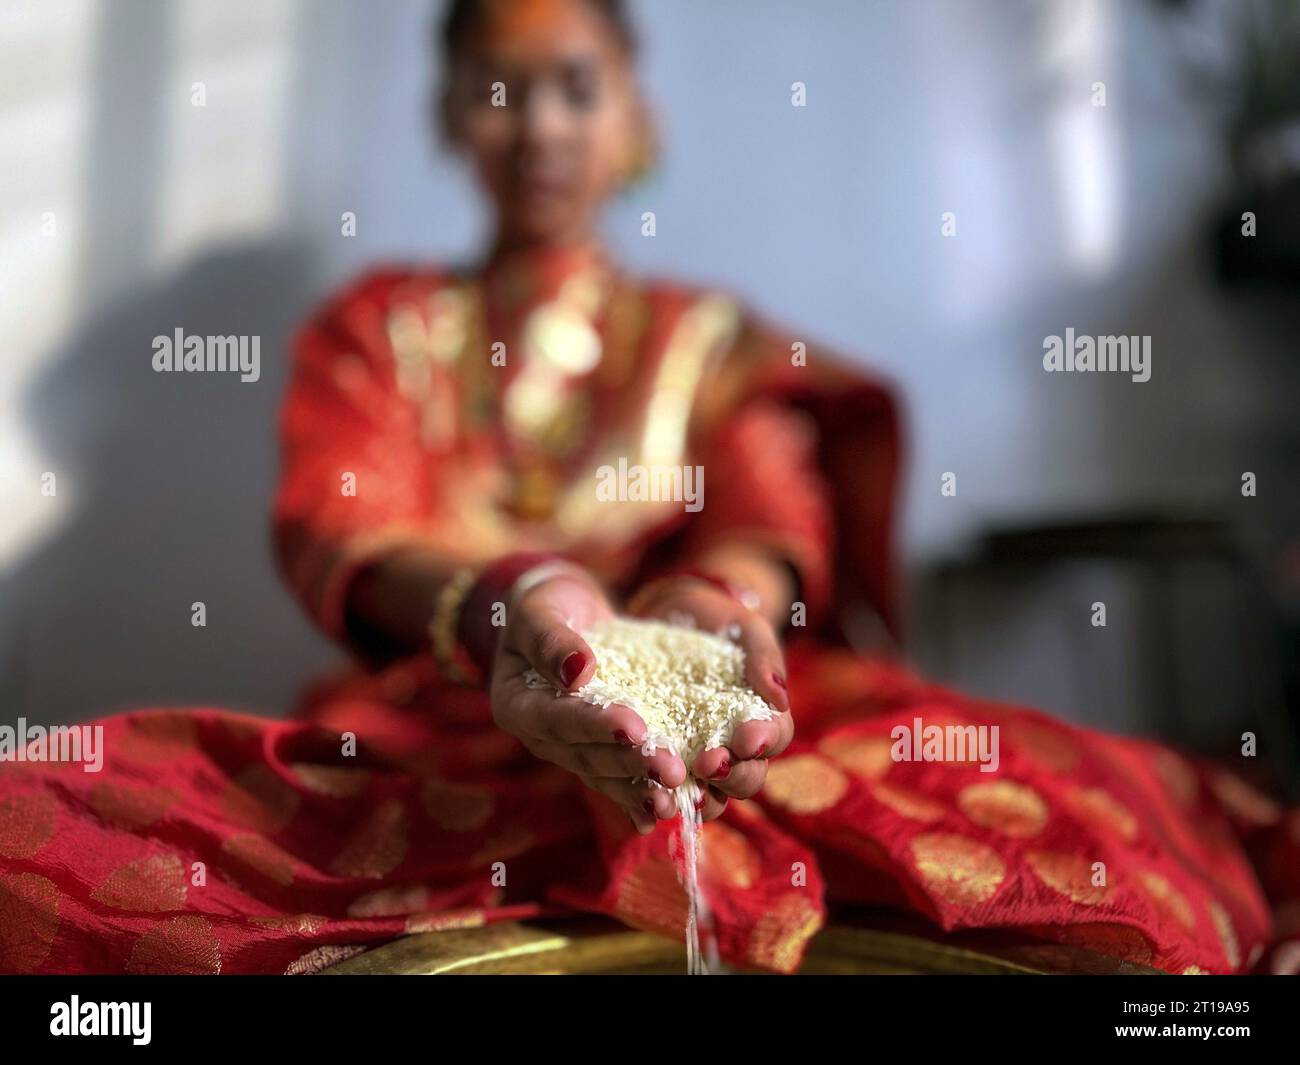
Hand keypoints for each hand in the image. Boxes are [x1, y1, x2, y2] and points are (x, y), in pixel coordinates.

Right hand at [489, 566, 687, 834]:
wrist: (563, 612)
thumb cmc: (546, 604)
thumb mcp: (539, 609)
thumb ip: (551, 640)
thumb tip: (578, 670)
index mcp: (517, 703)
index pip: (556, 719)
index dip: (594, 725)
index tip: (634, 726)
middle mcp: (541, 736)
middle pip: (586, 756)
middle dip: (631, 764)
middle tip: (671, 770)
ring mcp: (569, 748)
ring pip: (605, 774)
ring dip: (641, 788)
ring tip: (676, 797)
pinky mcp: (596, 750)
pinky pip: (617, 778)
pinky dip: (640, 796)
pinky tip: (668, 813)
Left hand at [628, 576, 793, 821]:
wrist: (669, 619)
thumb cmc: (717, 623)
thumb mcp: (745, 628)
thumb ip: (764, 657)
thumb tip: (778, 696)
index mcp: (762, 718)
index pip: (773, 738)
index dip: (764, 742)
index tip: (748, 738)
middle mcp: (733, 748)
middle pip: (746, 778)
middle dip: (732, 775)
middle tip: (708, 762)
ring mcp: (695, 759)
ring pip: (708, 796)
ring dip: (698, 797)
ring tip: (676, 785)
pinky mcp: (659, 761)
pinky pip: (661, 790)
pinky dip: (654, 801)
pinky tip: (642, 800)